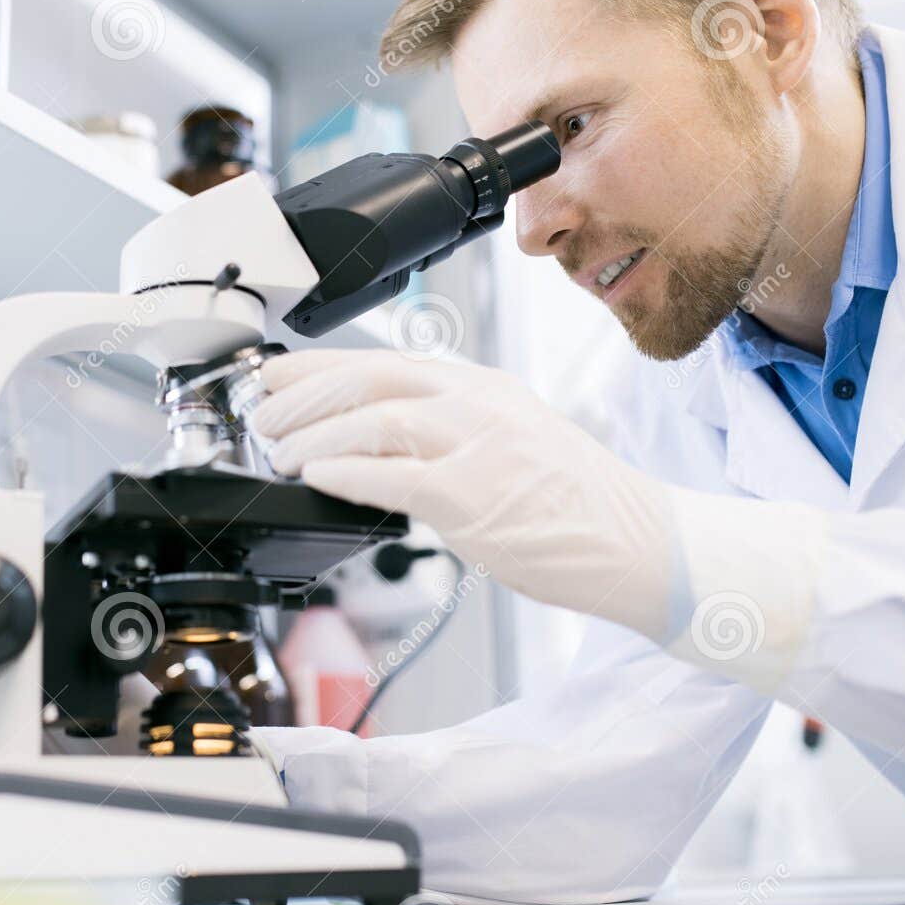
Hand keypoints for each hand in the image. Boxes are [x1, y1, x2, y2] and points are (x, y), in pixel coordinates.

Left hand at [251, 349, 680, 643]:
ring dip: (313, 436)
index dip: (320, 366)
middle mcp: (479, 404)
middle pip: (370, 378)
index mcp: (484, 388)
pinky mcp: (475, 496)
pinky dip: (346, 472)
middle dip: (304, 395)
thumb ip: (449, 435)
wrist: (641, 542)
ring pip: (373, 420)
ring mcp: (478, 446)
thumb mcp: (511, 442)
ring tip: (280, 452)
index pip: (386, 361)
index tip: (279, 375)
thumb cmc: (577, 505)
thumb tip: (377, 443)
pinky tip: (317, 475)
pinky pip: (393, 476)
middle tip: (264, 415)